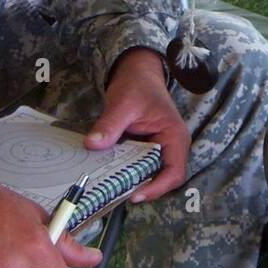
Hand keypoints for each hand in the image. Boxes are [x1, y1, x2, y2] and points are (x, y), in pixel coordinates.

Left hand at [85, 47, 189, 202]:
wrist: (136, 72)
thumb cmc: (137, 85)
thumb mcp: (123, 104)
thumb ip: (110, 125)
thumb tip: (92, 144)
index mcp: (174, 137)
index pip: (174, 173)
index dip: (157, 188)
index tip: (134, 194)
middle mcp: (171, 147)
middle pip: (163, 178)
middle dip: (142, 188)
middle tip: (116, 193)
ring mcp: (160, 149)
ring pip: (150, 174)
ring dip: (133, 181)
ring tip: (111, 187)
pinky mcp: (146, 149)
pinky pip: (139, 166)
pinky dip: (126, 172)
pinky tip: (110, 174)